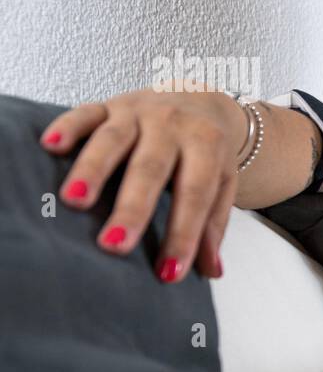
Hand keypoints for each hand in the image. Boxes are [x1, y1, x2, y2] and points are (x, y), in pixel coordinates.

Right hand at [38, 84, 249, 282]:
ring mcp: (138, 112)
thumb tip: (212, 272)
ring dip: (93, 169)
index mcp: (207, 146)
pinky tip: (51, 146)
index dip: (183, 235)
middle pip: (152, 168)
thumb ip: (213, 225)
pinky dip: (68, 127)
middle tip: (113, 246)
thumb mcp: (221, 183)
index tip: (168, 273)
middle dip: (133, 208)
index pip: (196, 195)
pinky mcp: (108, 104)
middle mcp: (173, 126)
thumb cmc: (207, 153)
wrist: (201, 97)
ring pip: (114, 140)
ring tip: (74, 202)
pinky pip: (85, 112)